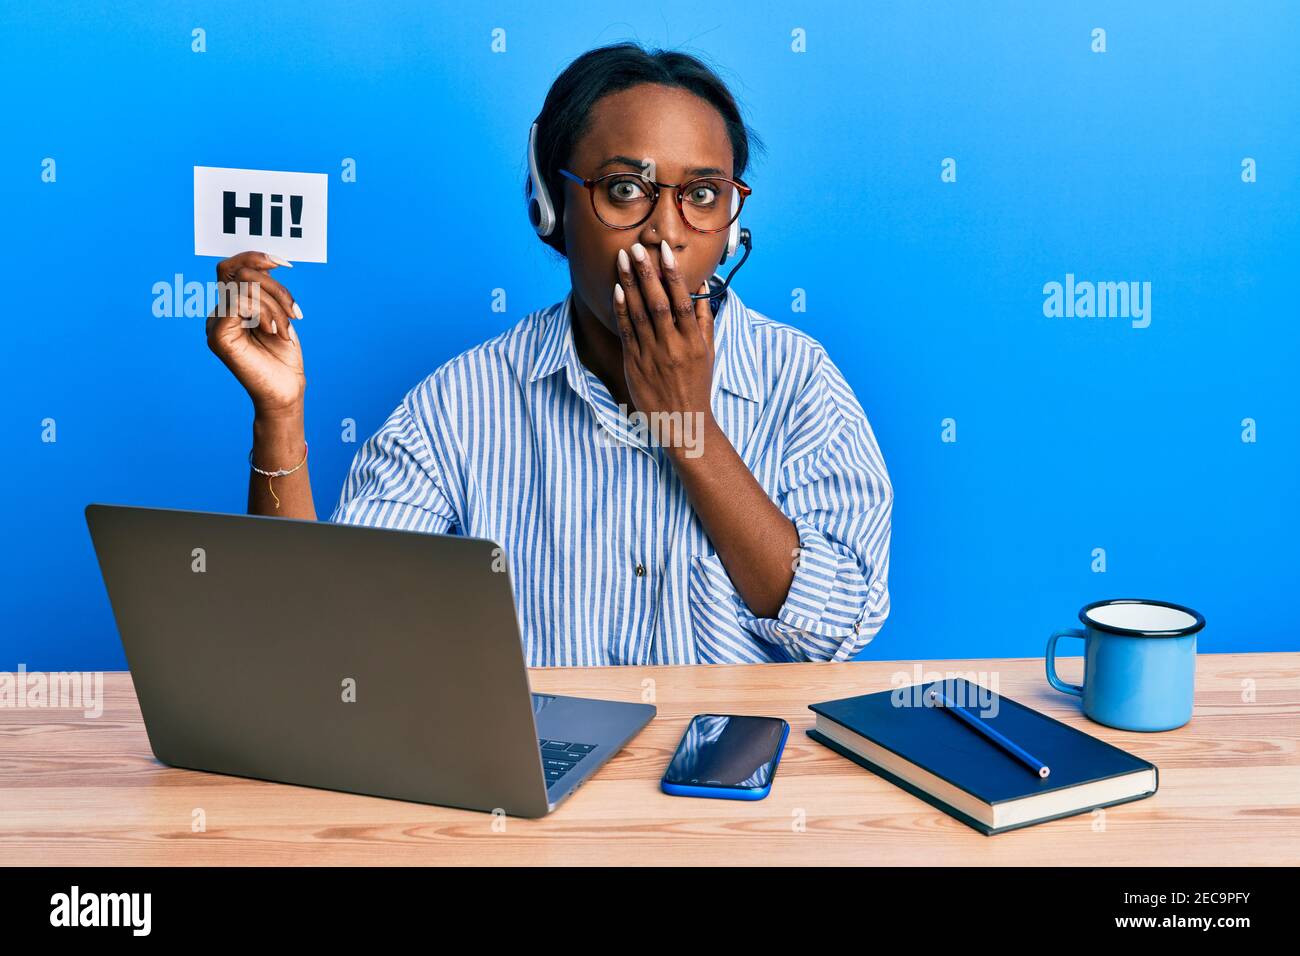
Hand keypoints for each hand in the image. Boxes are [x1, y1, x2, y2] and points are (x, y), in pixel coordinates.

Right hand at [205, 251, 305, 418]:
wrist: (285, 391)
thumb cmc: (283, 357)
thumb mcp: (278, 315)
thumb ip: (265, 291)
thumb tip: (265, 262)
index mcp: (230, 306)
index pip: (233, 267)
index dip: (256, 257)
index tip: (285, 263)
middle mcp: (218, 313)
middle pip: (239, 272)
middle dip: (274, 286)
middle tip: (295, 312)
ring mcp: (215, 324)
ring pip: (244, 288)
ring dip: (276, 305)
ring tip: (286, 330)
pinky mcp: (218, 336)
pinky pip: (239, 304)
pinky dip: (264, 313)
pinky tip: (275, 332)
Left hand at [611, 239, 715, 419]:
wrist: (682, 422)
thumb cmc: (696, 384)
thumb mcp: (708, 352)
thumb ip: (704, 319)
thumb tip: (701, 287)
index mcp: (693, 342)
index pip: (683, 301)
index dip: (673, 274)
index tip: (665, 252)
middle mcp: (673, 346)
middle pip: (658, 303)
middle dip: (647, 273)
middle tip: (637, 248)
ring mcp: (652, 355)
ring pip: (639, 314)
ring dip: (630, 284)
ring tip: (623, 259)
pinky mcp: (634, 364)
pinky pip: (626, 332)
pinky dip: (622, 310)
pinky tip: (618, 289)